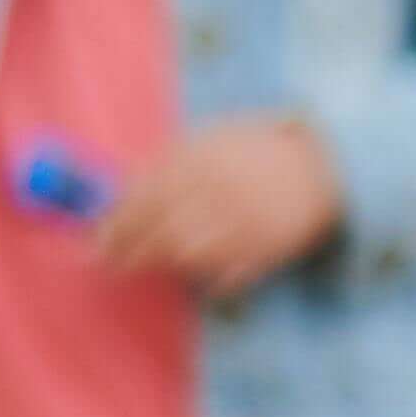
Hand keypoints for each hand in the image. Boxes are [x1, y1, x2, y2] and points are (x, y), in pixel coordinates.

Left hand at [93, 114, 341, 302]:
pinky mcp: (262, 251)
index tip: (94, 239)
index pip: (142, 198)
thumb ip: (166, 161)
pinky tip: (193, 268)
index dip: (113, 223)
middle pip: (156, 231)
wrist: (321, 166)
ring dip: (160, 261)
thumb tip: (120, 188)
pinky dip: (203, 276)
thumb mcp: (208, 139)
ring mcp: (240, 224)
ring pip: (183, 256)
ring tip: (142, 262)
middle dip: (124, 250)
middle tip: (106, 261)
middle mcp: (216, 192)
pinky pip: (220, 276)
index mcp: (199, 160)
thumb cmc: (253, 151)